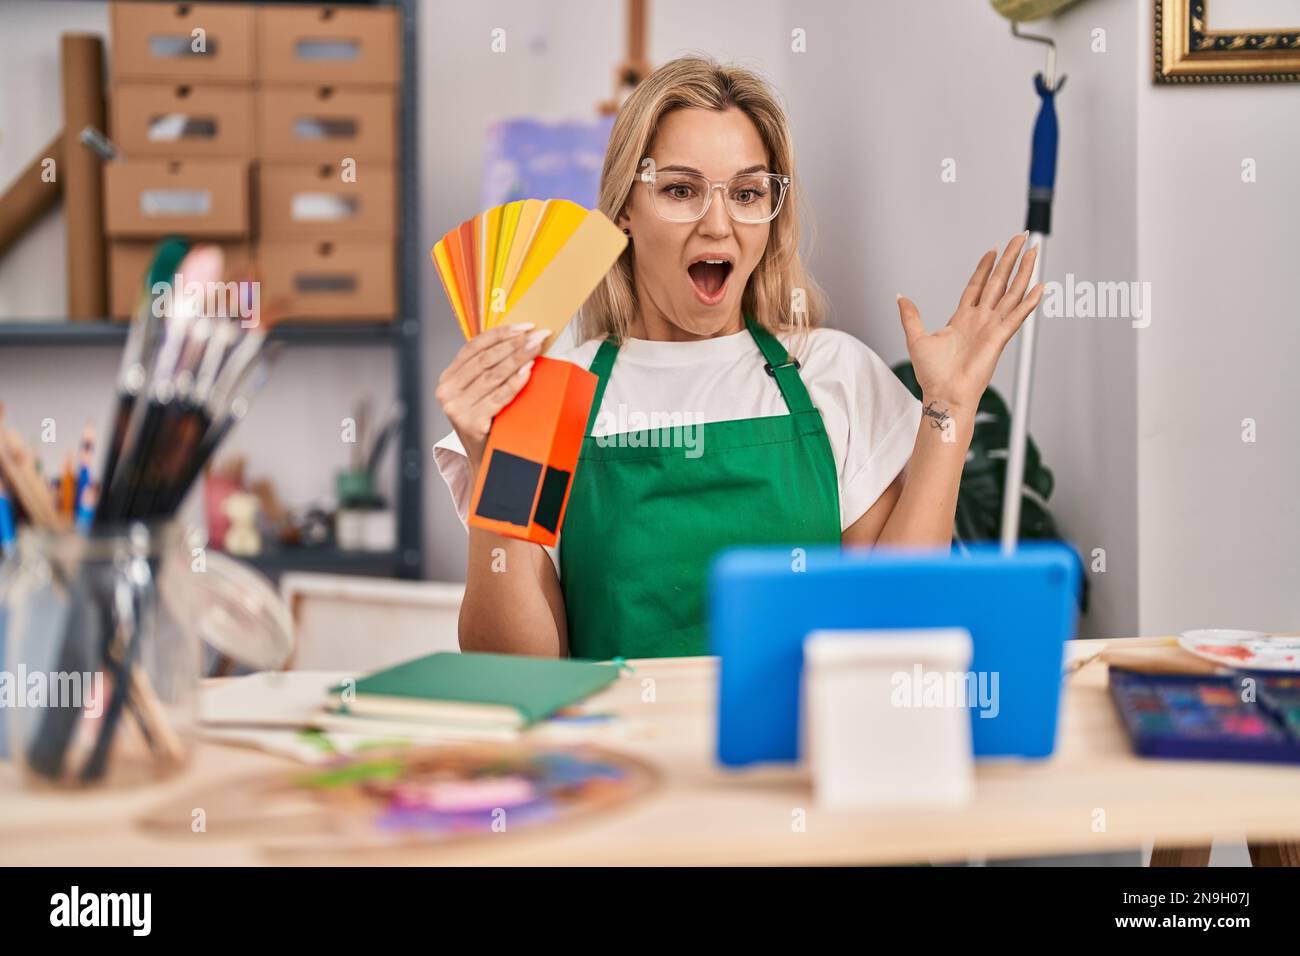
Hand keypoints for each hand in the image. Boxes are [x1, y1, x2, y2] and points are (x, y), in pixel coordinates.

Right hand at [435, 323, 549, 471]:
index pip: (474, 347)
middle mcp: (447, 391)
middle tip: (539, 335)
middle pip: (485, 359)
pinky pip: (498, 397)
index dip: (500, 334)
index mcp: (448, 378)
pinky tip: (528, 371)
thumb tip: (521, 340)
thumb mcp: (482, 393)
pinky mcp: (470, 423)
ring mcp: (456, 408)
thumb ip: (490, 369)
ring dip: (518, 358)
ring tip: (537, 348)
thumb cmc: (490, 422)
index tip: (525, 326)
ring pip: (493, 375)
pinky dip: (515, 382)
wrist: (486, 461)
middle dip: (514, 344)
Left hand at [897, 232, 1044, 412]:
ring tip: (1033, 252)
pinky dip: (1028, 302)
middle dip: (1009, 259)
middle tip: (1020, 238)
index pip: (977, 285)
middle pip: (998, 282)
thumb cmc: (933, 375)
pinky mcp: (999, 338)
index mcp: (962, 319)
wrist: (943, 394)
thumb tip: (900, 297)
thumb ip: (911, 316)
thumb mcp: (916, 338)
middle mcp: (980, 320)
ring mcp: (992, 327)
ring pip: (1012, 293)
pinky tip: (1040, 287)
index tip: (992, 250)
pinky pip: (1016, 315)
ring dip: (1023, 272)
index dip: (985, 267)